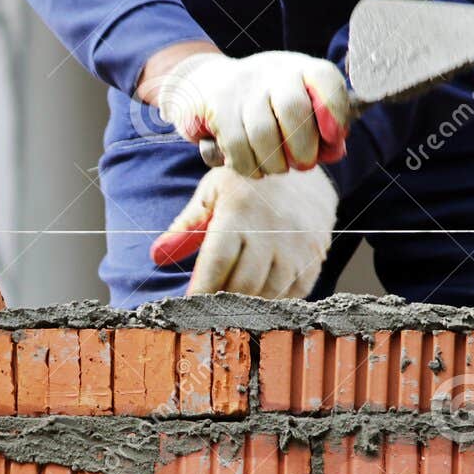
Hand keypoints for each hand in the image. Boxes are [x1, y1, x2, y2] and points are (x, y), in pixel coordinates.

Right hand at [138, 47, 351, 176]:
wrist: (208, 83)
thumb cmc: (266, 105)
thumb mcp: (298, 109)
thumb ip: (321, 131)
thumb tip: (335, 150)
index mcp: (300, 68)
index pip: (324, 78)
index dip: (334, 110)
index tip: (333, 137)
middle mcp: (272, 70)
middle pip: (293, 109)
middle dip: (303, 147)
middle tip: (304, 164)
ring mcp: (242, 86)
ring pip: (262, 133)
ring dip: (275, 162)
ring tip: (277, 167)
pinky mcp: (218, 104)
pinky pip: (237, 146)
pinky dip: (249, 166)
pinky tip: (254, 167)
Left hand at [151, 166, 336, 297]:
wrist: (299, 161)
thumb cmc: (246, 182)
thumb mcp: (212, 192)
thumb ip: (186, 226)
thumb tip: (157, 256)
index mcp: (239, 212)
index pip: (217, 262)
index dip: (203, 288)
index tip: (190, 305)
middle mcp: (271, 229)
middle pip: (243, 284)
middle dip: (223, 302)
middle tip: (209, 312)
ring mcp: (298, 243)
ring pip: (270, 292)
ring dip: (248, 305)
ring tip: (232, 308)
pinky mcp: (316, 254)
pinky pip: (295, 292)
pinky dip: (276, 301)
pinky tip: (260, 298)